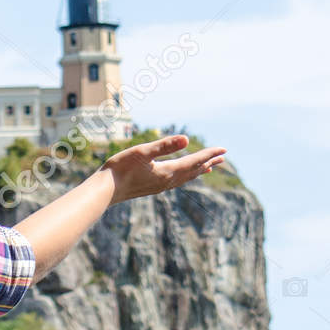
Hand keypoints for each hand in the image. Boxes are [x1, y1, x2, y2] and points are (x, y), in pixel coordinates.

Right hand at [102, 135, 227, 205]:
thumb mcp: (143, 152)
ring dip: (198, 170)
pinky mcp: (152, 187)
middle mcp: (167, 181)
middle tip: (223, 157)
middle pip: (193, 171)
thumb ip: (165, 146)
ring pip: (185, 177)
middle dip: (208, 163)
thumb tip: (187, 139)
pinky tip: (181, 175)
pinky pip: (176, 181)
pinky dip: (185, 176)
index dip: (209, 154)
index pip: (194, 161)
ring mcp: (160, 186)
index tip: (224, 150)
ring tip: (208, 167)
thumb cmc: (121, 169)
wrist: (106, 190)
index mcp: (168, 172)